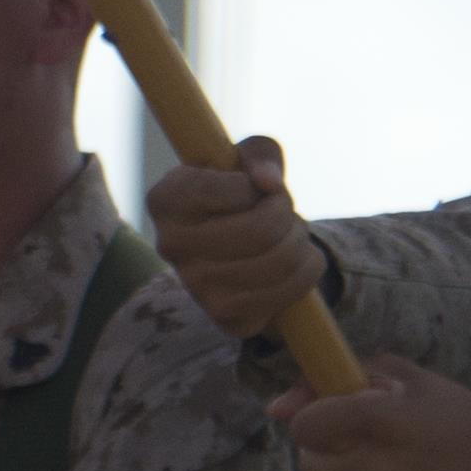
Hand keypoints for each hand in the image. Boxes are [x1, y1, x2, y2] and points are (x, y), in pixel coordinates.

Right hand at [150, 137, 327, 343]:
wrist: (242, 249)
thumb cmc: (242, 193)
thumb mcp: (249, 160)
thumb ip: (261, 155)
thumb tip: (268, 183)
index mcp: (164, 199)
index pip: (213, 189)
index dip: (249, 186)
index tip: (253, 187)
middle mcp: (169, 246)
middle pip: (260, 229)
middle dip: (287, 214)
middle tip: (284, 211)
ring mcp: (195, 286)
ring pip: (279, 261)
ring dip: (301, 241)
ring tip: (293, 233)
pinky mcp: (225, 316)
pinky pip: (287, 291)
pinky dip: (307, 270)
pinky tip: (296, 261)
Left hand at [280, 368, 470, 470]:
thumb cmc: (449, 413)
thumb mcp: (401, 380)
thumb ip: (333, 383)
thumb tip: (274, 407)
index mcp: (386, 419)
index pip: (306, 427)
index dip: (312, 419)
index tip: (331, 416)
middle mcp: (390, 466)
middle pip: (311, 465)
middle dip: (322, 450)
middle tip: (353, 442)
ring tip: (373, 465)